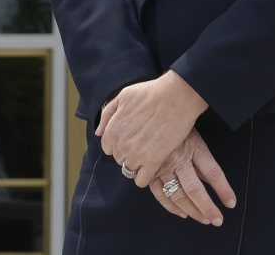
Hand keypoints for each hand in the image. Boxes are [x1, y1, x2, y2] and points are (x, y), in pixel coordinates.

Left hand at [97, 70, 207, 186]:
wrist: (176, 96)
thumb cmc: (150, 93)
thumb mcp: (122, 96)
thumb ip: (107, 115)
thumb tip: (98, 133)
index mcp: (112, 130)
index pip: (108, 148)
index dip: (119, 142)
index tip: (130, 137)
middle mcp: (121, 145)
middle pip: (119, 159)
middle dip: (128, 152)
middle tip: (142, 142)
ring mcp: (137, 154)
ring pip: (129, 170)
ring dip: (137, 163)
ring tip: (149, 151)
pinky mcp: (153, 161)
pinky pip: (141, 180)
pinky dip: (144, 176)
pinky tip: (152, 165)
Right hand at [147, 129, 236, 224]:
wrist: (151, 109)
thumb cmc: (175, 121)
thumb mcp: (193, 132)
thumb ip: (201, 157)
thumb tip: (211, 181)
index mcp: (193, 146)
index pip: (213, 172)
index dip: (223, 190)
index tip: (231, 203)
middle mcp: (178, 158)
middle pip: (195, 189)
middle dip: (207, 208)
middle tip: (217, 220)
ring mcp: (162, 165)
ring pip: (177, 195)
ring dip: (192, 210)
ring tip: (204, 219)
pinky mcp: (149, 170)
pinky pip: (159, 193)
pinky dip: (171, 206)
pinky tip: (182, 213)